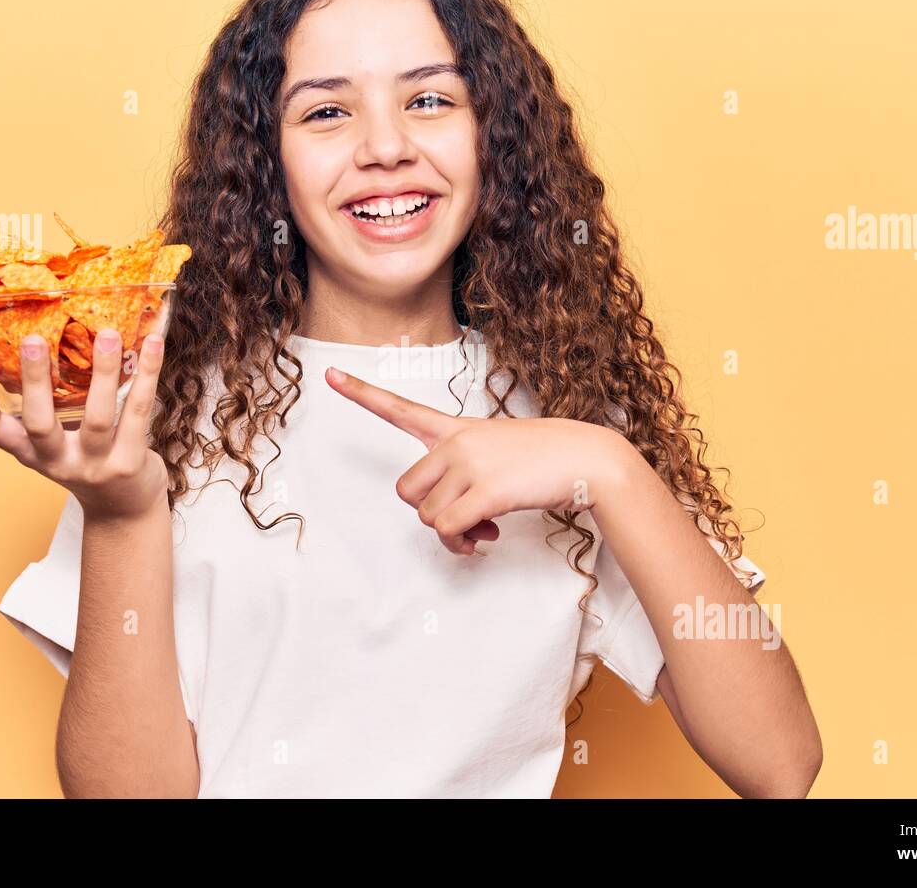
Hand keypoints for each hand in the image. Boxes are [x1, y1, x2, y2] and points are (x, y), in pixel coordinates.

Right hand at [0, 328, 168, 521]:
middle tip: (34, 339)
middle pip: (40, 424)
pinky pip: (139, 413)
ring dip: (103, 371)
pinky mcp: (130, 463)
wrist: (125, 509)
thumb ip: (52, 404)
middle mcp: (57, 462)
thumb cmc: (88, 461)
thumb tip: (54, 335)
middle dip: (35, 381)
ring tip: (106, 334)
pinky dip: (147, 376)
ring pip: (98, 417)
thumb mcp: (58, 441)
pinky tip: (153, 345)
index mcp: (30, 452)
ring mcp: (95, 465)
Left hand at [325, 367, 630, 555]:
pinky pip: (449, 529)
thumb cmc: (546, 459)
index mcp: (457, 428)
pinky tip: (490, 533)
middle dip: (432, 513)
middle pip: (407, 491)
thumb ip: (465, 479)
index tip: (328, 375)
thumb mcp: (498, 454)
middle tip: (467, 520)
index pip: (400, 408)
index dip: (361, 393)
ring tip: (485, 527)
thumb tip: (457, 526)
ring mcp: (469, 464)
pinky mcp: (485, 490)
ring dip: (453, 533)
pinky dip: (463, 541)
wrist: (588, 459)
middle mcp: (456, 442)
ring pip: (427, 516)